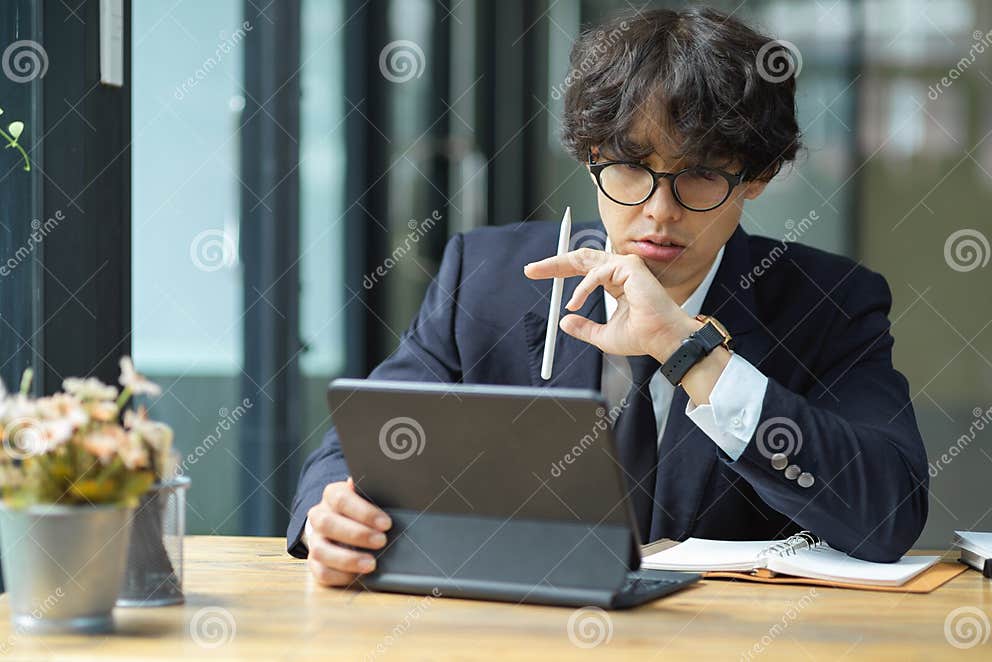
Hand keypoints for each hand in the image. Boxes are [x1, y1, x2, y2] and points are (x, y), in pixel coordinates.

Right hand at [306, 477, 391, 586]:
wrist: (340, 520)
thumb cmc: (361, 508)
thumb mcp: (368, 496)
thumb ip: (374, 492)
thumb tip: (389, 483)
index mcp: (332, 495)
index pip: (342, 499)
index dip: (364, 512)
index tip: (386, 523)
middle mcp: (319, 516)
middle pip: (329, 524)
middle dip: (358, 535)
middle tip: (382, 542)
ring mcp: (314, 540)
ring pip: (320, 550)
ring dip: (347, 559)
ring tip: (371, 564)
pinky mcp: (314, 562)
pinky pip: (320, 572)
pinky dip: (339, 576)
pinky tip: (357, 576)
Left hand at [524, 248, 699, 361]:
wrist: (661, 340)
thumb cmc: (641, 337)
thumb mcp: (602, 335)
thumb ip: (584, 327)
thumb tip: (564, 322)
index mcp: (616, 283)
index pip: (583, 270)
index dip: (560, 270)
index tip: (536, 274)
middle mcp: (620, 271)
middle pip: (580, 258)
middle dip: (552, 262)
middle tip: (530, 269)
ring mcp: (625, 266)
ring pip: (584, 260)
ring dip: (558, 267)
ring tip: (538, 273)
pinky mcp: (630, 267)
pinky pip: (596, 273)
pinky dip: (582, 289)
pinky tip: (575, 302)